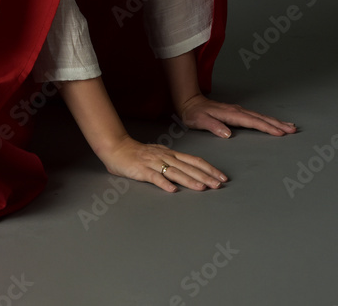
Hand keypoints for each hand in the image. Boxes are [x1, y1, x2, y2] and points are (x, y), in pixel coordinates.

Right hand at [98, 135, 225, 192]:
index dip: (209, 168)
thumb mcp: (158, 155)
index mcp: (169, 154)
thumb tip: (187, 172)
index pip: (193, 160)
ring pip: (175, 172)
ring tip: (202, 188)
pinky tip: (172, 190)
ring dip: (189, 180)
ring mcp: (153, 162)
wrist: (115, 147)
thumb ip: (171, 163)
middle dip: (205, 176)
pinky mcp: (142, 169)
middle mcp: (164, 156)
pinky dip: (164, 183)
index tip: (221, 177)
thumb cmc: (136, 154)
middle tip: (218, 185)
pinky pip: (154, 177)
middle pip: (188, 166)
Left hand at [176, 93, 296, 137]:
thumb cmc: (194, 113)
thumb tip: (227, 133)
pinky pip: (256, 116)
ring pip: (260, 116)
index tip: (279, 132)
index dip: (266, 127)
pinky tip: (274, 123)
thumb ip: (213, 126)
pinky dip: (267, 120)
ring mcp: (238, 111)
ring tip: (290, 127)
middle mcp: (236, 111)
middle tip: (293, 130)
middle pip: (260, 118)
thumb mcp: (199, 121)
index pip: (251, 122)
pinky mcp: (238, 112)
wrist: (190, 102)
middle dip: (277, 124)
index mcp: (230, 114)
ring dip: (275, 121)